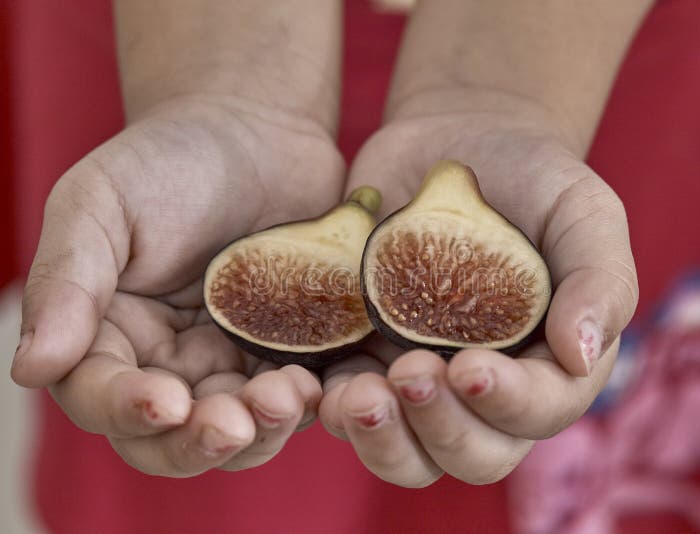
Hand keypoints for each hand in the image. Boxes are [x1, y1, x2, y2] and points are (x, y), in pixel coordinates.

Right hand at [11, 95, 343, 475]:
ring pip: (239, 433)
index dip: (127, 411)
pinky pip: (296, 399)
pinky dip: (306, 405)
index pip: (101, 397)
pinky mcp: (289, 353)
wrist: (258, 132)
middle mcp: (167, 363)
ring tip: (287, 396)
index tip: (165, 402)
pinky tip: (320, 384)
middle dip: (199, 443)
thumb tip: (30, 368)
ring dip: (261, 432)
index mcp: (108, 335)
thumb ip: (67, 282)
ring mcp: (232, 363)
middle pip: (170, 439)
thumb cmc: (169, 159)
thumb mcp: (100, 204)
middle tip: (232, 425)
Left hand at [319, 95, 637, 486]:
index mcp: (549, 365)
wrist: (459, 142)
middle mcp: (486, 389)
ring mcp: (424, 378)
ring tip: (360, 396)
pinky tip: (319, 385)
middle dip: (442, 430)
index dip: (507, 403)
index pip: (539, 412)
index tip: (469, 364)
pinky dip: (334, 411)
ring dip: (384, 441)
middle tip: (411, 374)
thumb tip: (583, 357)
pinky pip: (348, 411)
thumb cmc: (534, 180)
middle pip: (473, 456)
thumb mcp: (583, 214)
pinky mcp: (368, 357)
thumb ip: (600, 281)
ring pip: (408, 455)